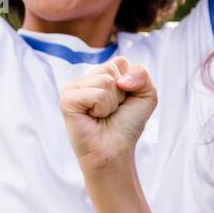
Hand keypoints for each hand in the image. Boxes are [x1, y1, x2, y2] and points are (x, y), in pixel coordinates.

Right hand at [59, 55, 158, 173]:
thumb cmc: (127, 124)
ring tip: (102, 115)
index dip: (130, 83)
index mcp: (99, 75)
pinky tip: (93, 118)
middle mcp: (84, 79)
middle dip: (121, 93)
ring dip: (112, 103)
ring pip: (106, 81)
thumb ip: (142, 74)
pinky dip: (103, 108)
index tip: (123, 101)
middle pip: (112, 69)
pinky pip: (97, 94)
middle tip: (111, 110)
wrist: (115, 150)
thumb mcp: (146, 94)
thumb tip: (120, 80)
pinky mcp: (67, 100)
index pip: (120, 62)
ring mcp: (72, 89)